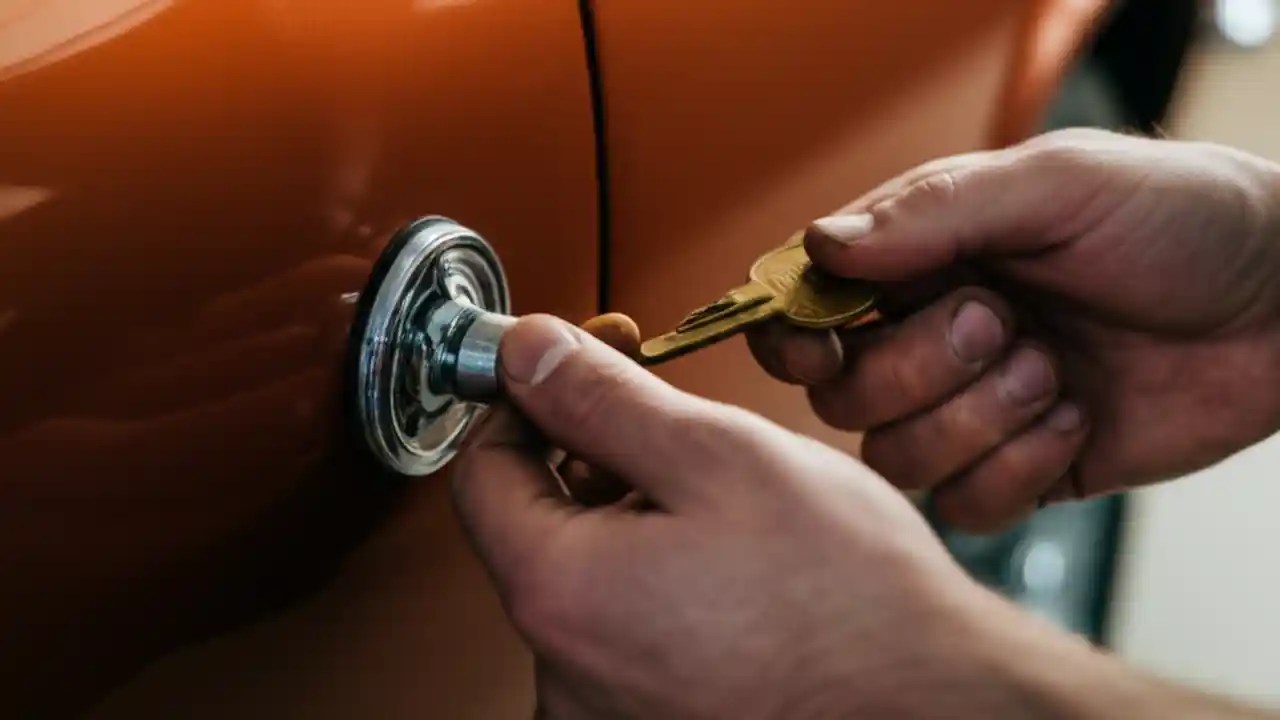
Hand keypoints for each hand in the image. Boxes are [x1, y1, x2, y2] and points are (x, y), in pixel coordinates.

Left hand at [452, 315, 1118, 718]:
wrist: (935, 705)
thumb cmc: (852, 599)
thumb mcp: (720, 456)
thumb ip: (602, 400)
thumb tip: (528, 353)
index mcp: (560, 595)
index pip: (481, 472)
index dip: (525, 403)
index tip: (571, 372)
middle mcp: (562, 674)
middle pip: (536, 529)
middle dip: (595, 463)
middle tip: (676, 434)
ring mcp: (603, 713)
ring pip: (586, 581)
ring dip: (635, 525)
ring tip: (724, 514)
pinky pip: (623, 635)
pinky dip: (658, 589)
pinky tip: (728, 575)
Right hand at [751, 129, 1279, 530]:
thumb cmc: (1175, 218)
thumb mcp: (1056, 185)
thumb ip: (934, 211)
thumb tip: (820, 247)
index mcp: (917, 262)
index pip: (805, 310)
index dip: (794, 336)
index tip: (826, 340)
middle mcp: (928, 339)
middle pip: (841, 397)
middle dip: (919, 368)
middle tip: (1004, 322)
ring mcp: (972, 412)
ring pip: (896, 460)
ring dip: (977, 420)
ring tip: (1054, 370)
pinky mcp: (1021, 473)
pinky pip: (967, 507)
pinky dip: (1020, 469)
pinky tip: (1077, 419)